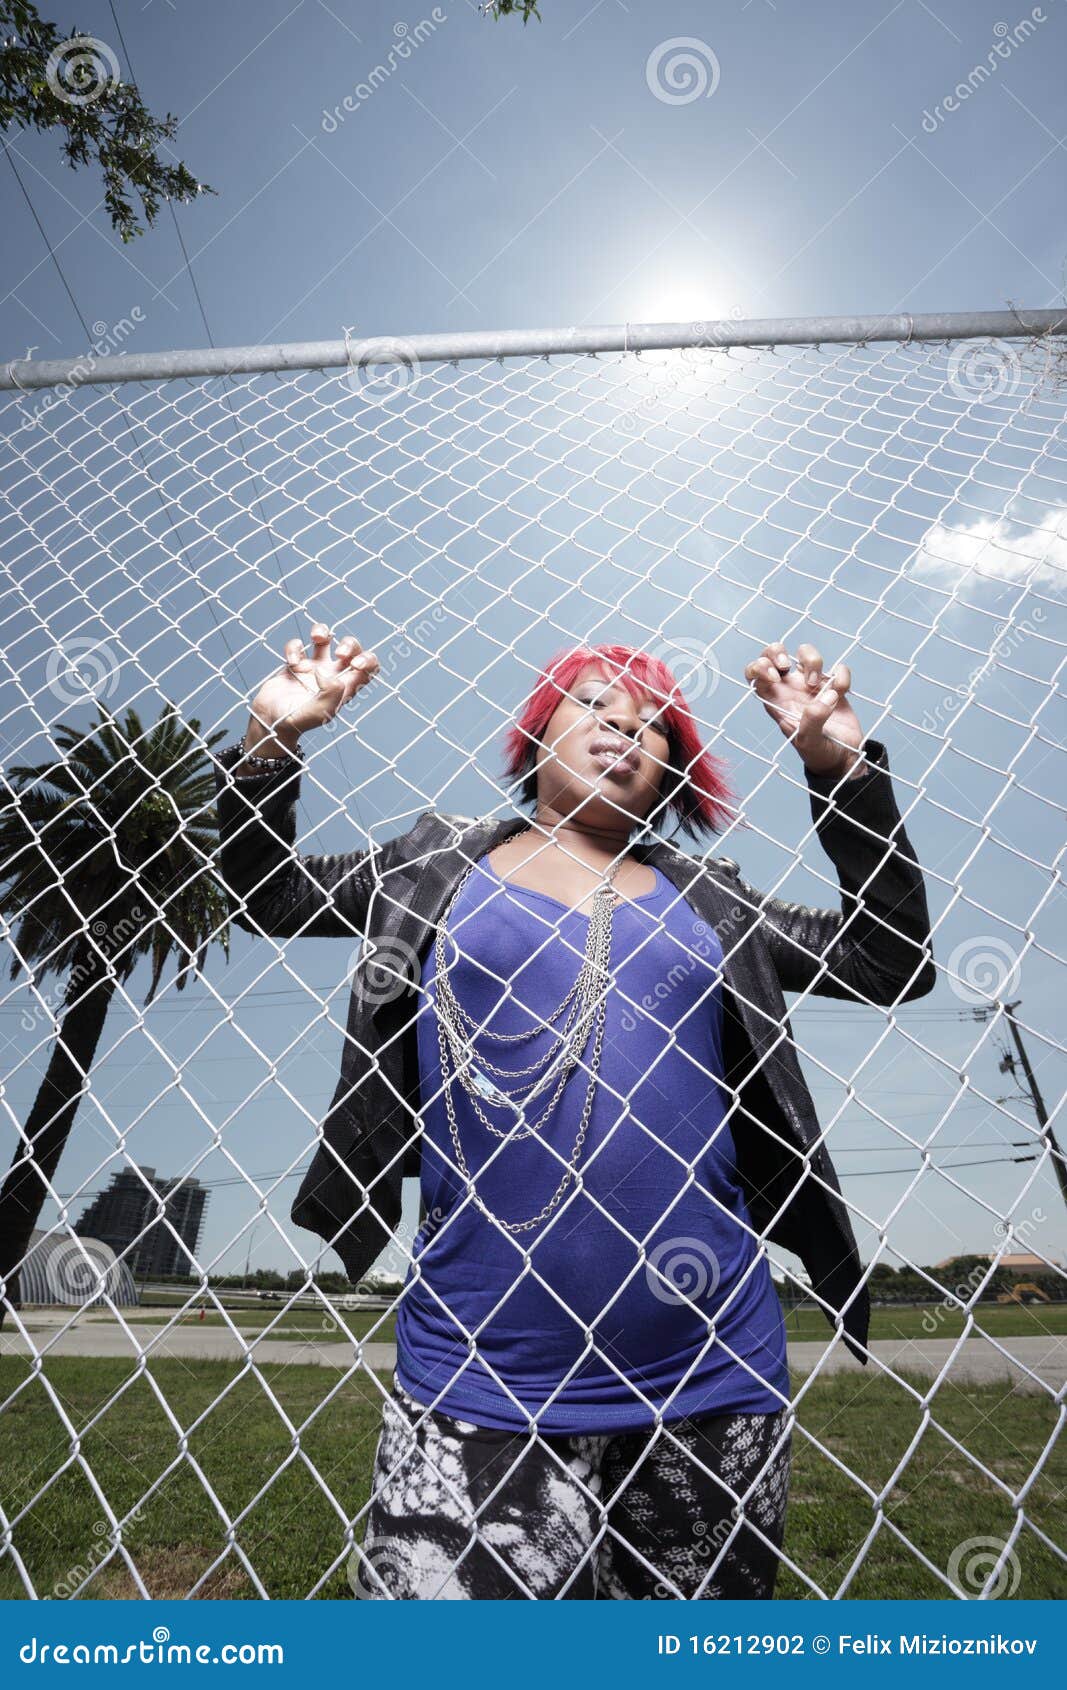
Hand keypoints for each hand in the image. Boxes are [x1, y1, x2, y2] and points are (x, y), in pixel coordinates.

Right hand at [245, 625, 379, 755]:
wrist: (270, 721)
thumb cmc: (297, 721)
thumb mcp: (319, 712)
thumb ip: (330, 693)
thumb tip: (326, 672)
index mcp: (345, 688)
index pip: (370, 669)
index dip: (369, 660)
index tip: (356, 664)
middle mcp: (333, 675)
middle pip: (353, 648)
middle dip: (350, 644)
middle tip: (339, 654)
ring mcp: (313, 667)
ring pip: (327, 638)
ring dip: (323, 631)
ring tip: (317, 638)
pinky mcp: (295, 663)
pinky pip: (298, 645)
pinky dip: (294, 647)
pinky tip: (292, 663)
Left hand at [744, 640, 864, 778]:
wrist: (843, 760)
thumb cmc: (818, 753)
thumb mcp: (808, 742)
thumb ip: (812, 720)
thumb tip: (826, 696)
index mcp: (775, 701)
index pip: (754, 675)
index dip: (758, 667)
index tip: (774, 676)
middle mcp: (790, 689)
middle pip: (773, 654)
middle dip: (776, 651)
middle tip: (785, 667)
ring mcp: (812, 686)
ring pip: (805, 653)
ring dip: (812, 661)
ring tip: (816, 684)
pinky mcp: (834, 687)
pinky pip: (837, 668)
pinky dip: (841, 676)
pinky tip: (841, 693)